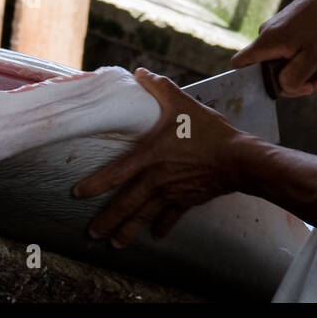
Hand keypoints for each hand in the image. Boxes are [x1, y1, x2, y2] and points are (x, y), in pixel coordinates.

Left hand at [72, 68, 245, 247]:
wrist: (238, 158)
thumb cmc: (208, 131)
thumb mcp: (182, 103)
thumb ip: (159, 88)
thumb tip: (141, 72)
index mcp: (151, 155)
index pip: (117, 172)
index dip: (96, 184)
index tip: (78, 194)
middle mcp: (157, 178)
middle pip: (127, 203)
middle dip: (108, 220)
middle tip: (92, 233)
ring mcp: (172, 192)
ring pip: (145, 215)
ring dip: (129, 230)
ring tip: (115, 244)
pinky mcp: (187, 200)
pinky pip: (172, 216)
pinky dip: (163, 226)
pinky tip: (157, 236)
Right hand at [230, 0, 316, 97]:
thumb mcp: (314, 56)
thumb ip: (295, 77)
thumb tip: (283, 88)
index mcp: (267, 41)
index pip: (240, 64)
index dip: (250, 82)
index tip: (281, 88)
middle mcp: (268, 35)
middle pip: (267, 70)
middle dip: (293, 82)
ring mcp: (278, 32)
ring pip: (283, 63)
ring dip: (305, 73)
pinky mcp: (289, 29)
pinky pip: (291, 52)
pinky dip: (306, 61)